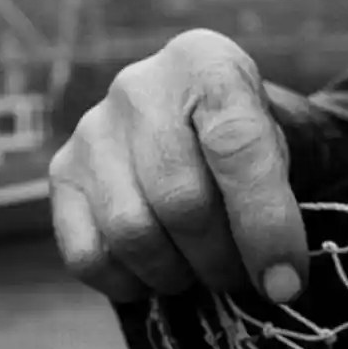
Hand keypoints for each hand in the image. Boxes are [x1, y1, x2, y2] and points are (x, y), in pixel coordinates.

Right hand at [50, 29, 306, 303]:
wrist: (190, 125)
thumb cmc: (241, 143)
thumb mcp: (277, 149)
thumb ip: (280, 205)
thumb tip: (278, 286)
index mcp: (205, 63)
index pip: (237, 147)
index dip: (265, 225)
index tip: (285, 283)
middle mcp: (139, 88)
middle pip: (180, 199)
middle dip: (220, 259)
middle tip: (241, 277)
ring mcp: (92, 130)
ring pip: (132, 232)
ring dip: (177, 274)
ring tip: (201, 272)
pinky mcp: (62, 172)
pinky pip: (87, 253)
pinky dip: (129, 282)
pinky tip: (157, 274)